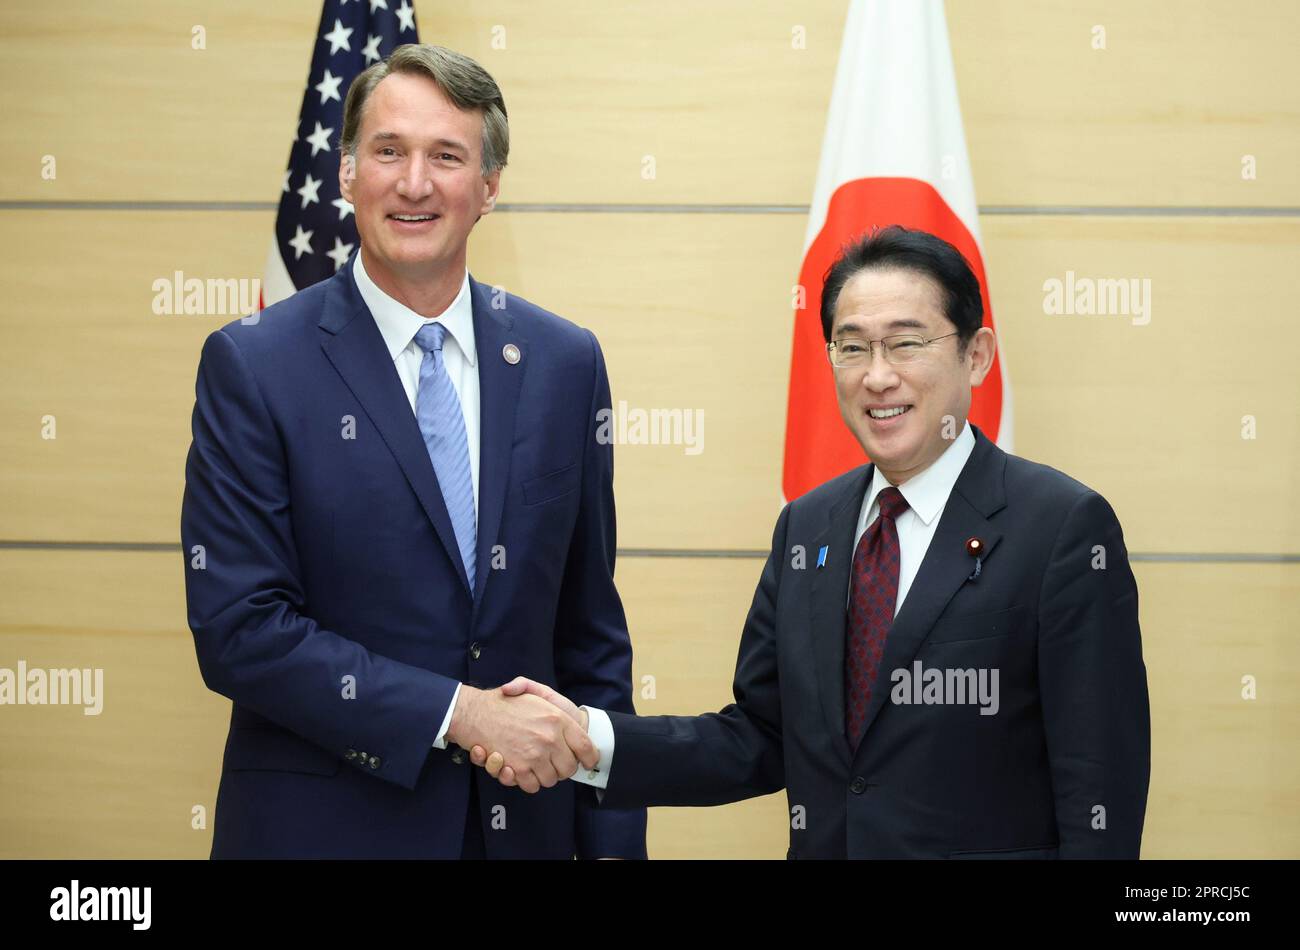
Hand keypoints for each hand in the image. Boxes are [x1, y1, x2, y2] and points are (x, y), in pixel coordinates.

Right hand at [447, 682, 596, 793]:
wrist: (476, 712)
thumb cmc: (505, 702)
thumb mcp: (532, 689)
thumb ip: (552, 699)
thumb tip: (573, 718)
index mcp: (558, 718)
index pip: (586, 746)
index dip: (590, 758)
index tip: (588, 762)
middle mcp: (550, 738)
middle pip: (569, 769)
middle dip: (562, 768)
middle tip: (552, 761)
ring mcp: (534, 755)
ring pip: (551, 780)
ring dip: (544, 775)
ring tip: (534, 763)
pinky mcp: (518, 769)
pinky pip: (532, 786)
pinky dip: (527, 782)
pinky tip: (521, 769)